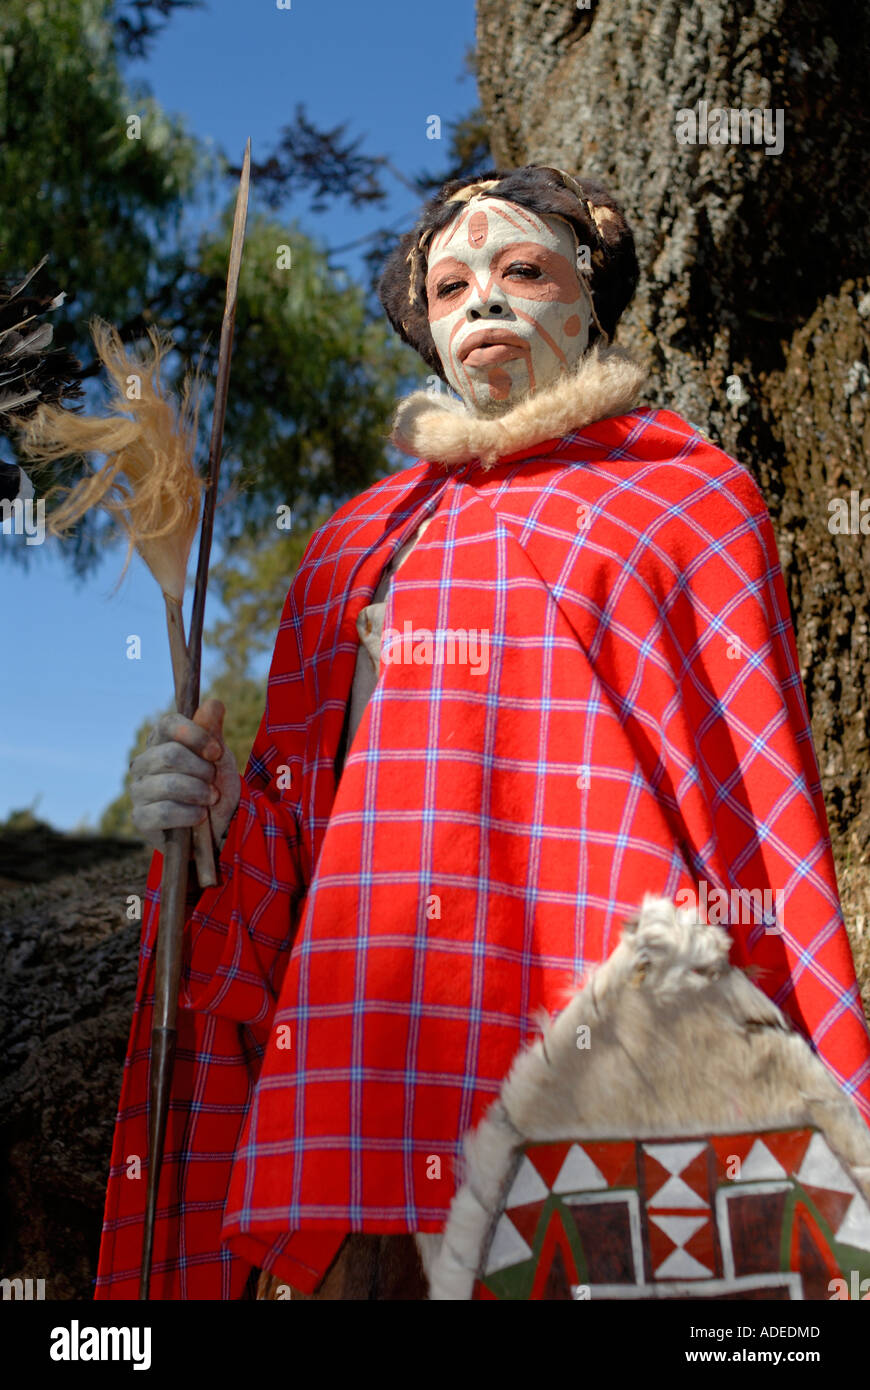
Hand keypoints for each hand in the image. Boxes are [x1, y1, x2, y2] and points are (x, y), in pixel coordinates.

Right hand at [130, 697, 240, 851]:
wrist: (217, 829)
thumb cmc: (215, 787)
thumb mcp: (220, 759)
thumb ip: (213, 731)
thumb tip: (213, 703)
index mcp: (160, 742)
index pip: (167, 723)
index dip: (195, 734)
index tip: (216, 751)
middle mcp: (143, 763)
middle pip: (170, 754)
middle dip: (203, 770)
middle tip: (214, 782)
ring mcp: (138, 790)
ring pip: (169, 784)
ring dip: (199, 793)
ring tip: (210, 799)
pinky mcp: (140, 818)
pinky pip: (163, 812)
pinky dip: (189, 814)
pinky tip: (199, 816)